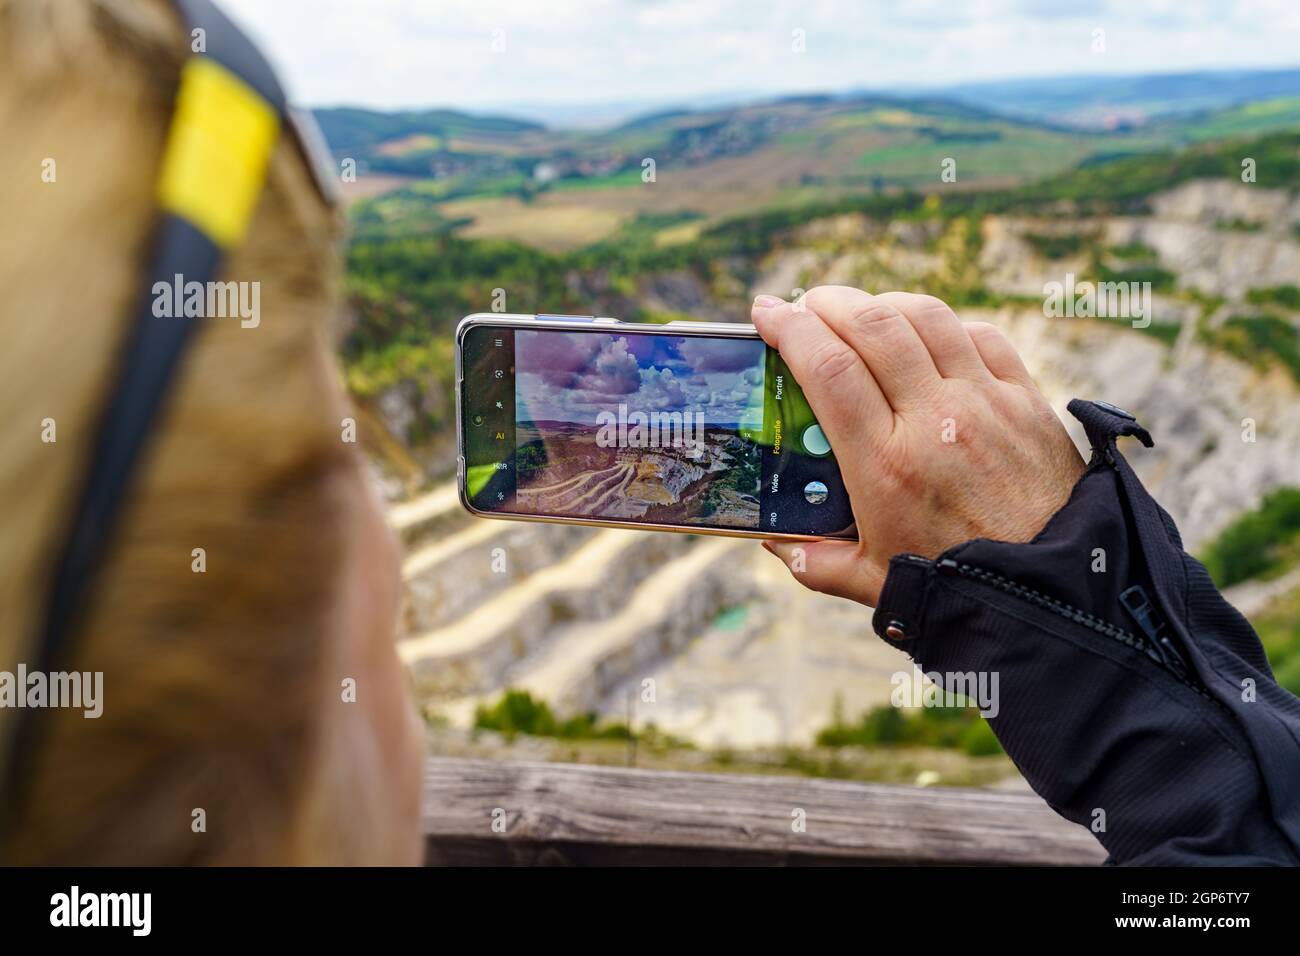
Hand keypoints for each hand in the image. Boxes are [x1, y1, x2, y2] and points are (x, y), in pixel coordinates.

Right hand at [752, 287, 1084, 607]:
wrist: (1056, 594)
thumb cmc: (960, 591)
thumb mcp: (874, 582)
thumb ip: (814, 562)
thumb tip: (775, 542)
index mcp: (885, 465)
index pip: (828, 369)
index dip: (791, 330)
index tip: (766, 313)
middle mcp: (934, 421)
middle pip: (873, 326)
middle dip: (829, 302)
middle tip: (806, 304)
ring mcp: (985, 403)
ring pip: (927, 317)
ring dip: (884, 302)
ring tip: (860, 309)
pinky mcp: (1025, 400)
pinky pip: (980, 336)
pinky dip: (944, 324)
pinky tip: (925, 334)